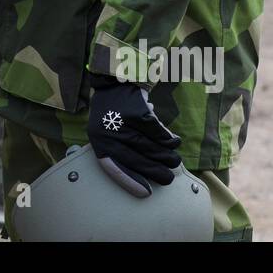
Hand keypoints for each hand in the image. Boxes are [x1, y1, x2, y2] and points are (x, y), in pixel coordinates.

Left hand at [86, 77, 181, 197]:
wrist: (116, 79)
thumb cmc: (114, 110)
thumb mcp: (107, 129)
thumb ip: (120, 148)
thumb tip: (144, 174)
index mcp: (97, 139)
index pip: (112, 166)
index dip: (129, 181)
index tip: (146, 193)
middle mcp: (107, 131)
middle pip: (135, 158)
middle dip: (154, 171)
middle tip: (168, 179)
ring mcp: (122, 121)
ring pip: (149, 146)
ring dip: (166, 156)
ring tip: (174, 161)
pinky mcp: (137, 112)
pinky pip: (158, 132)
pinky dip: (168, 139)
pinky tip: (174, 142)